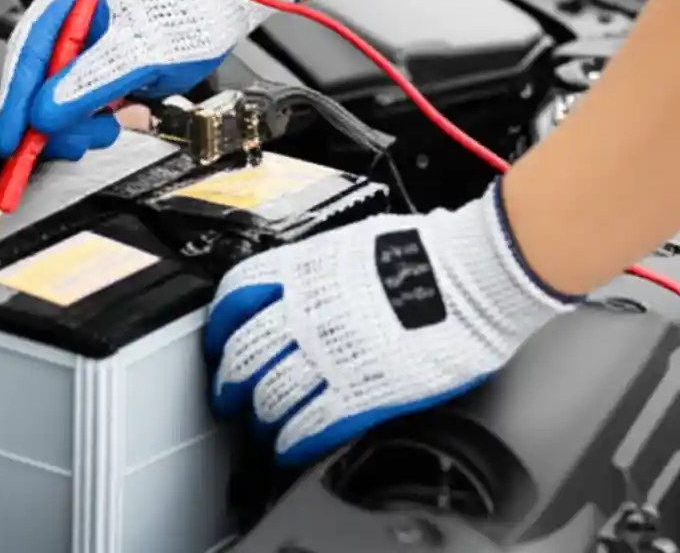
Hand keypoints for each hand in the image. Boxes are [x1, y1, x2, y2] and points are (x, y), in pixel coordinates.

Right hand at [0, 0, 303, 160]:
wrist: (229, 3)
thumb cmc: (196, 11)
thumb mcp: (143, 54)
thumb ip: (89, 86)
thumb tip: (44, 115)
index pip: (27, 53)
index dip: (14, 103)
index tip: (7, 143)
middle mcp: (69, 8)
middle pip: (35, 75)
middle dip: (50, 118)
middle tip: (64, 147)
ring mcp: (82, 32)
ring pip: (55, 90)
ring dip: (74, 121)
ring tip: (103, 131)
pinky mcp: (97, 54)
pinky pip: (77, 93)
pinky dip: (89, 115)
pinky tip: (109, 120)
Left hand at [203, 182, 577, 465]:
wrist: (476, 274)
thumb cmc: (430, 252)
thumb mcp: (354, 245)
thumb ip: (321, 269)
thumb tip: (307, 281)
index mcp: (302, 271)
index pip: (236, 298)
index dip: (220, 326)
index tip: (218, 340)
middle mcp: (306, 314)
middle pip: (243, 355)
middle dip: (228, 381)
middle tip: (227, 394)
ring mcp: (330, 356)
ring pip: (271, 396)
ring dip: (260, 417)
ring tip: (260, 427)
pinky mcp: (362, 393)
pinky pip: (312, 426)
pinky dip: (294, 443)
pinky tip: (290, 449)